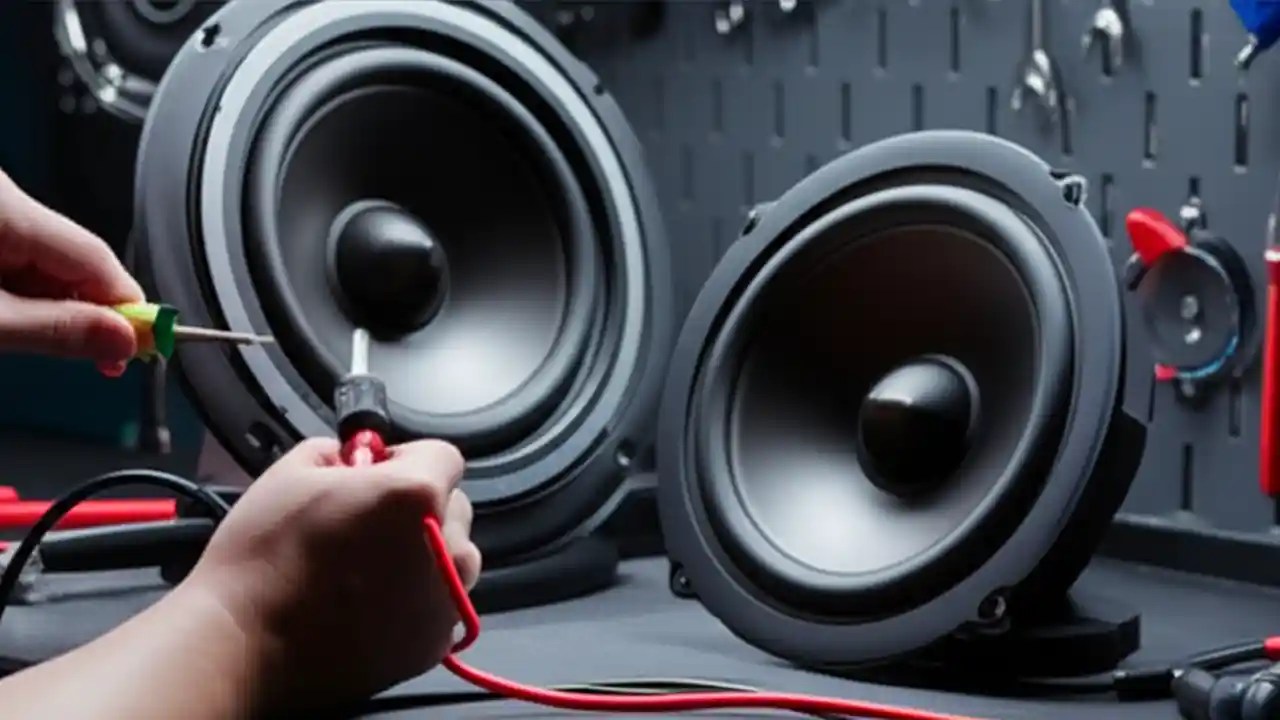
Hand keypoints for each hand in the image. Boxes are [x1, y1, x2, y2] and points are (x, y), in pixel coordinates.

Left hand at [0, 170, 142, 364]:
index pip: (95, 256)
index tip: (144, 346)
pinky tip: (9, 317)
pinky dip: (20, 292)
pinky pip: (17, 256)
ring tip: (27, 340)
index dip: (127, 307)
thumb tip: (123, 337)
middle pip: (73, 259)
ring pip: (45, 261)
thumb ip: (55, 329)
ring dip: (48, 306)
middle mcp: (1, 196)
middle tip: (98, 359)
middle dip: (84, 311)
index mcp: (3, 204)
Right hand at [179, 438, 480, 713]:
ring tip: (366, 568)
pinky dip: (414, 601)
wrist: (242, 646)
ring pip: (452, 559)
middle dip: (419, 507)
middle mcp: (449, 548)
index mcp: (418, 495)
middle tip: (366, 523)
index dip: (406, 459)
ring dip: (424, 554)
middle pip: (454, 507)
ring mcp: (445, 602)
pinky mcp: (432, 645)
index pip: (443, 457)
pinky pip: (437, 606)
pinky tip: (367, 606)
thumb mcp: (292, 472)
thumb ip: (341, 452)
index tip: (376, 474)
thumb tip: (358, 457)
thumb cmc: (262, 557)